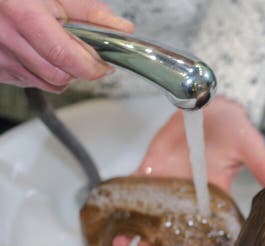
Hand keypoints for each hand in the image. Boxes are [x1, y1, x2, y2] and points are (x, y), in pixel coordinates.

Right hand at [0, 0, 133, 91]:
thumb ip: (89, 12)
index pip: (66, 57)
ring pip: (47, 83)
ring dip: (62, 72)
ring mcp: (0, 57)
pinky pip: (30, 82)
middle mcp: (7, 39)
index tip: (104, 65)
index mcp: (24, 16)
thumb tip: (121, 29)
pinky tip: (39, 54)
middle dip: (78, 68)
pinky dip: (43, 74)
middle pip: (59, 75)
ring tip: (58, 49)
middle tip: (83, 53)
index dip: (91, 66)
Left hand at [113, 96, 264, 245]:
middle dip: (159, 239)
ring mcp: (168, 181)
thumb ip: (263, 167)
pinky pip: (133, 187)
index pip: (204, 223)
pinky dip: (121, 200)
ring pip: (149, 210)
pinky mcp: (150, 167)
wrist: (209, 101)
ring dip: (135, 225)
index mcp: (215, 195)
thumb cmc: (233, 126)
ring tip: (123, 243)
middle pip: (172, 222)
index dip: (194, 241)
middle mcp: (189, 193)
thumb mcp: (251, 147)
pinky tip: (112, 214)